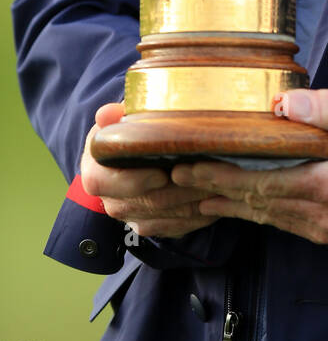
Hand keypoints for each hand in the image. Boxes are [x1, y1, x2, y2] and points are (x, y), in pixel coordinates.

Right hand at [80, 103, 222, 238]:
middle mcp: (111, 201)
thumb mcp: (117, 121)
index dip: (135, 181)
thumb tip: (107, 113)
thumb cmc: (125, 133)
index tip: (161, 173)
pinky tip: (217, 200)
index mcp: (96, 174)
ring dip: (194, 202)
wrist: (126, 158)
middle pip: (146, 201)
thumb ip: (113, 117)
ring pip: (166, 216)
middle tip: (207, 175)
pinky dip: (198, 215)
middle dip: (180, 190)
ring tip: (218, 184)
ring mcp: (131, 216)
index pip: (106, 184)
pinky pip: (176, 227)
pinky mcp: (150, 225)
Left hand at [171, 91, 327, 244]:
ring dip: (228, 202)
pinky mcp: (325, 232)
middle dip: (215, 189)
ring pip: (265, 216)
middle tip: (177, 175)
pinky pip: (280, 221)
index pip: (265, 183)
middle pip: (258, 203)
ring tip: (192, 189)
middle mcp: (326, 217)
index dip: (223, 175)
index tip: (191, 165)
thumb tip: (284, 103)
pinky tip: (229, 200)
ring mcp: (325, 230)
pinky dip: (251, 209)